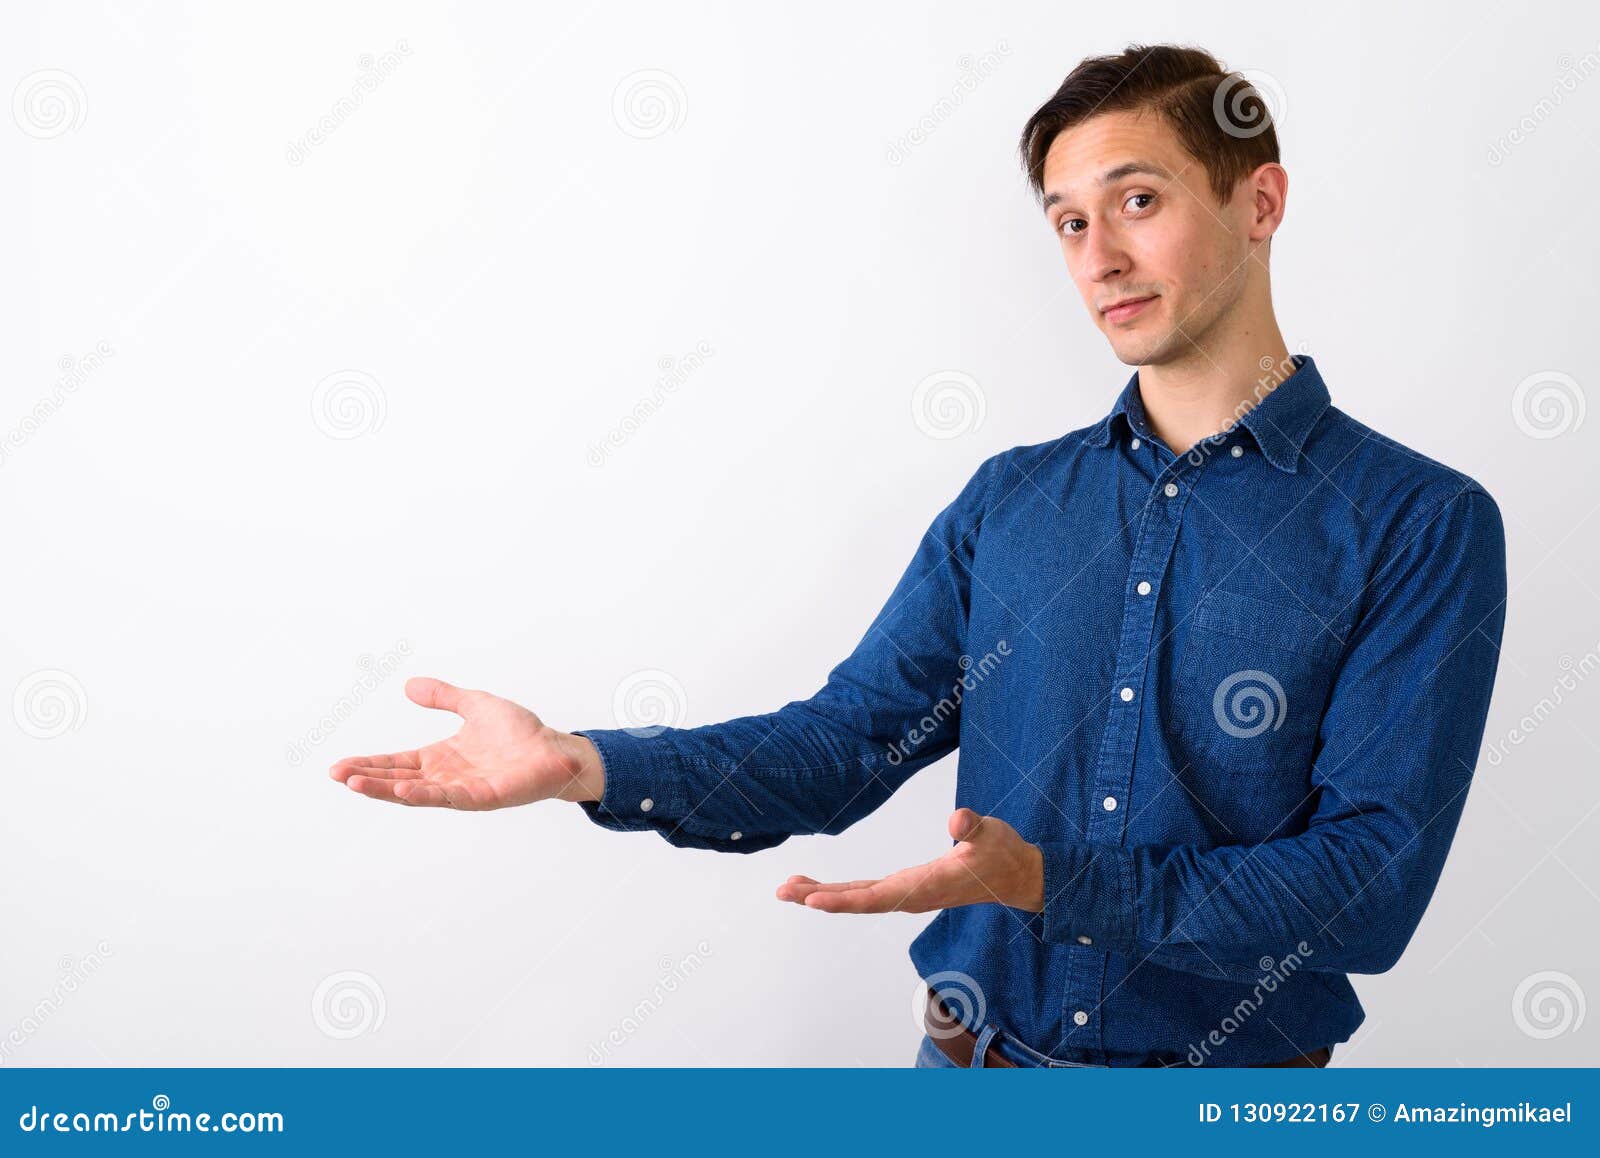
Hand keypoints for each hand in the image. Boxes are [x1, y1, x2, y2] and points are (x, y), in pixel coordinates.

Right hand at [329, 677, 603, 809]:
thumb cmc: (520, 732)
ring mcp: (462, 789)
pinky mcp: (483, 797)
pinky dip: (423, 794)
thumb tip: (409, 685)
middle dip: (367, 779)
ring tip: (356, 784)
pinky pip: (448, 797)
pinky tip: (401, 790)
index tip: (340, 766)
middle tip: (337, 775)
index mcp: (441, 758)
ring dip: (385, 790)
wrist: (556, 748)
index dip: (370, 764)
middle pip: (398, 780)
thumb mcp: (475, 704)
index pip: (397, 763)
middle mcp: (447, 777)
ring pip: (416, 793)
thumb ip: (444, 696)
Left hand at [775, 809, 1044, 913]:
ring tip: (788, 887)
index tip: (812, 900)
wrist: (1018, 877)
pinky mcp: (907, 887)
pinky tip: (818, 886)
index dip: (844, 899)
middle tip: (782, 890)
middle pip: (857, 900)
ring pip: (858, 898)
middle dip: (819, 896)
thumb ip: (973, 828)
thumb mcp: (992, 834)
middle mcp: (911, 895)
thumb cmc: (1004, 854)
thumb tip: (957, 821)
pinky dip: (839, 889)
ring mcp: (907, 893)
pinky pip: (866, 893)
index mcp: (927, 885)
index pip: (877, 897)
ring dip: (823, 893)